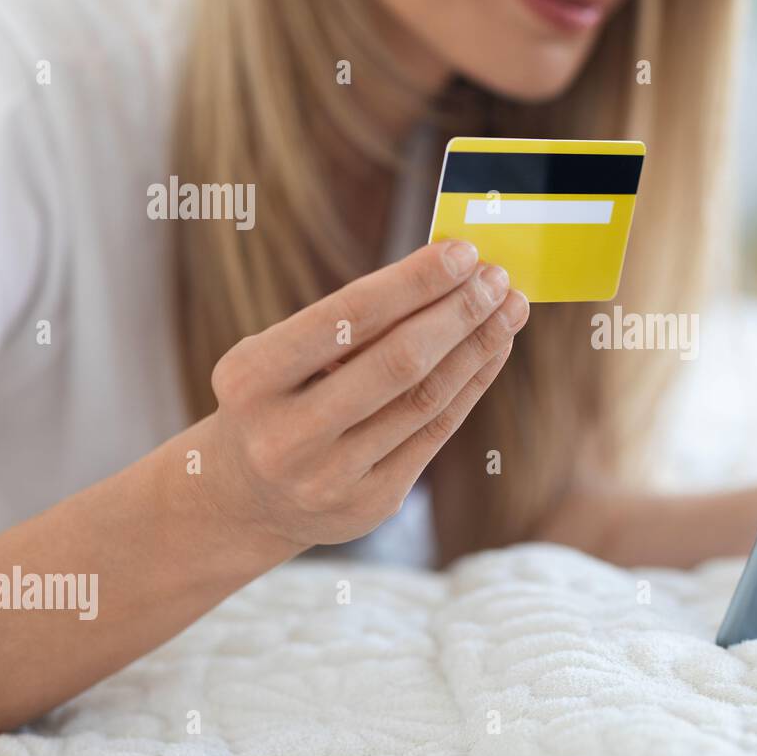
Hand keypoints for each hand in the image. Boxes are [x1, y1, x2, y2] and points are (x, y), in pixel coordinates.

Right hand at [194, 240, 527, 547]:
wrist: (246, 497)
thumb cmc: (276, 398)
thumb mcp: (281, 355)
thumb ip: (351, 323)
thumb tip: (447, 271)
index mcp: (249, 379)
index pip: (349, 318)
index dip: (414, 282)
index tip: (464, 251)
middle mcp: (285, 435)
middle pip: (398, 362)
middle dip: (458, 313)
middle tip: (497, 277)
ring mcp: (329, 477)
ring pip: (425, 399)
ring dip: (477, 346)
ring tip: (509, 308)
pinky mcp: (370, 504)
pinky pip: (436, 432)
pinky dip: (472, 383)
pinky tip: (494, 349)